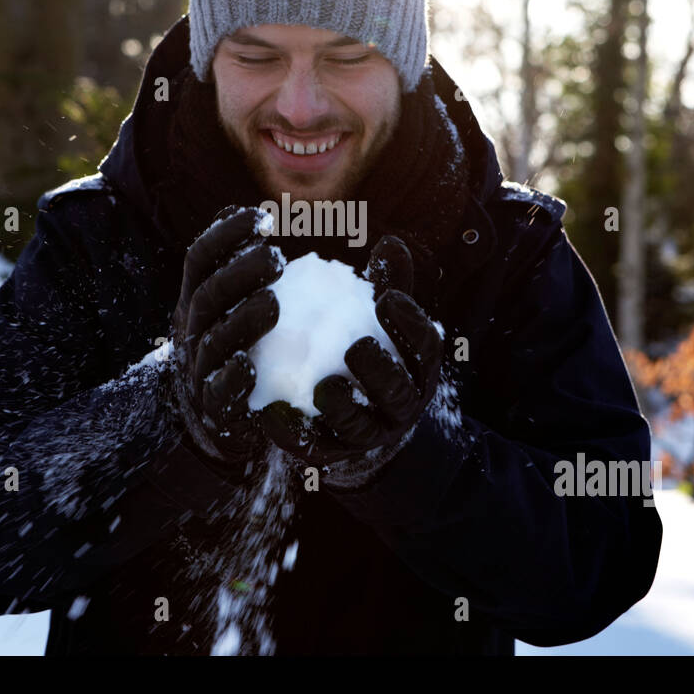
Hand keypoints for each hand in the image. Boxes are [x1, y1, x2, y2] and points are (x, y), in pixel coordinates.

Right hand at [169, 206, 282, 466]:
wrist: (209, 420)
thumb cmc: (231, 347)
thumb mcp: (227, 303)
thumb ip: (233, 263)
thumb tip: (237, 209)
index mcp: (196, 300)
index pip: (199, 260)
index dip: (223, 236)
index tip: (256, 217)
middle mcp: (192, 331)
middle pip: (208, 296)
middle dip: (238, 273)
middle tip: (275, 256)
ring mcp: (199, 371)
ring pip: (214, 342)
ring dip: (242, 321)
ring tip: (273, 303)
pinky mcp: (215, 411)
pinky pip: (219, 393)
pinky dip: (232, 379)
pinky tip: (250, 365)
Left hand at [260, 235, 442, 465]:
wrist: (365, 415)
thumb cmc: (374, 347)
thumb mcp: (384, 318)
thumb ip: (389, 284)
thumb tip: (390, 241)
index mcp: (417, 367)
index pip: (424, 346)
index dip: (409, 324)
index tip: (386, 298)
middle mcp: (400, 404)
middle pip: (397, 393)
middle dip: (380, 372)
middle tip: (356, 346)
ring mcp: (369, 432)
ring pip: (361, 428)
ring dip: (343, 409)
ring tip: (323, 386)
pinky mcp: (333, 452)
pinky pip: (315, 447)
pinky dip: (294, 433)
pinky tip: (270, 412)